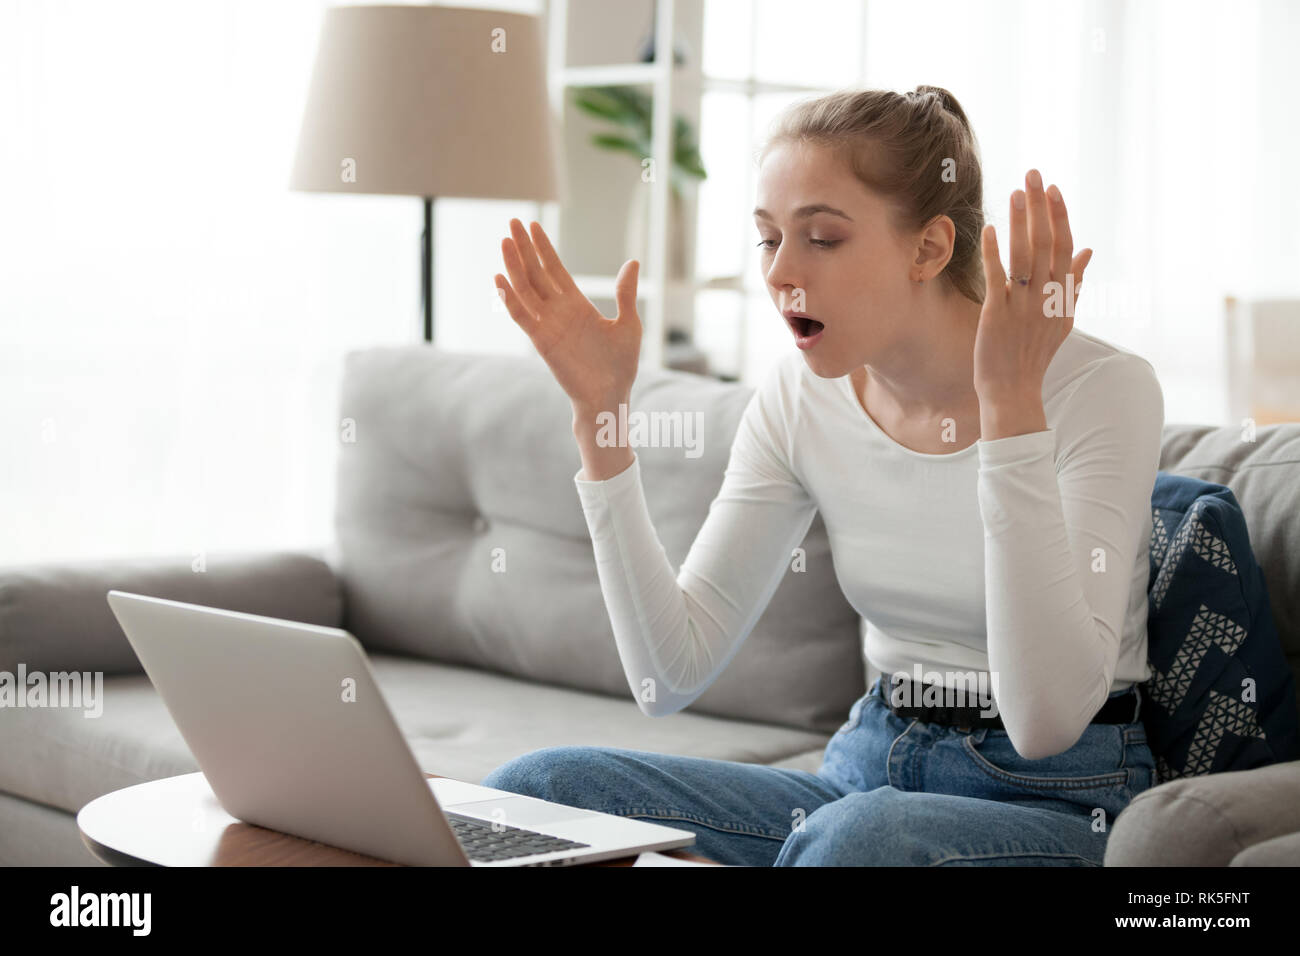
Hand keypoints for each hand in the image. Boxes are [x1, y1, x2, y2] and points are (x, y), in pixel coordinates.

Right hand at [495, 218, 641, 412]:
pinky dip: (510, 300)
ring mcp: (548, 326)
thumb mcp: (629, 324)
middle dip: (524, 248)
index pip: (555, 269)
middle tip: (512, 222)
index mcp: (577, 305)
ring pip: (525, 290)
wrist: (610, 396)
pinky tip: (500, 280)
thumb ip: (625, 294)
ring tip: (504, 242)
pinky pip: (522, 317)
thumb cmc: (620, 365)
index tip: (533, 225)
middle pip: (536, 273)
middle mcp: (559, 312)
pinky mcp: (542, 342)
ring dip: (513, 267)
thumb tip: (632, 262)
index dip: (543, 248)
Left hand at [974, 169, 1091, 403]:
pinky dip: (994, 251)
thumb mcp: (1063, 319)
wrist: (1014, 390)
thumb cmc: (1033, 354)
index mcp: (1064, 295)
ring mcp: (1024, 304)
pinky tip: (990, 228)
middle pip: (1047, 243)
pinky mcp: (998, 313)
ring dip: (1020, 221)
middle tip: (1034, 174)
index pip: (1066, 246)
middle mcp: (1048, 297)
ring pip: (1025, 254)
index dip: (1061, 216)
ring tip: (1015, 193)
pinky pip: (997, 276)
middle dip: (1042, 207)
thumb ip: (1074, 282)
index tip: (1054, 189)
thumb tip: (1089, 251)